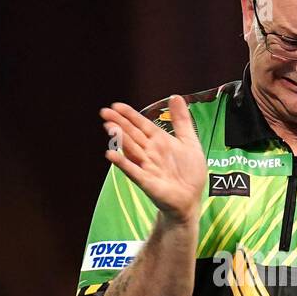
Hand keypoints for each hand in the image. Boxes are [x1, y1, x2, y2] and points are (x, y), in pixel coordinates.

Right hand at [100, 95, 206, 224]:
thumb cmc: (189, 172)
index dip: (130, 115)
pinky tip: (111, 155)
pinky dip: (123, 163)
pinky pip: (133, 171)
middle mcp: (150, 152)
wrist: (191, 199)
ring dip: (120, 139)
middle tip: (105, 113)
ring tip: (109, 127)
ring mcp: (147, 167)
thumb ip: (181, 120)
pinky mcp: (147, 182)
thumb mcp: (189, 141)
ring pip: (131, 150)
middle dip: (119, 124)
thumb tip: (175, 96)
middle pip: (132, 135)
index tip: (116, 105)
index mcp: (159, 141)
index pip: (141, 124)